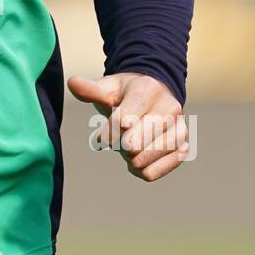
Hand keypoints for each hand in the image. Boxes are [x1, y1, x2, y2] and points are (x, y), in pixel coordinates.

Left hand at [67, 73, 187, 181]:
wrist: (155, 97)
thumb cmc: (126, 94)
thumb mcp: (108, 88)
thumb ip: (90, 90)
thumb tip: (72, 83)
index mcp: (148, 90)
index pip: (124, 121)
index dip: (108, 133)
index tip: (102, 137)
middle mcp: (169, 108)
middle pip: (134, 143)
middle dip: (119, 146)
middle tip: (119, 140)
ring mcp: (179, 129)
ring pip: (144, 159)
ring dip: (130, 159)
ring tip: (129, 148)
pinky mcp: (183, 148)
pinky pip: (155, 172)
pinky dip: (142, 171)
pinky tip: (138, 160)